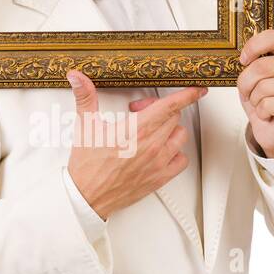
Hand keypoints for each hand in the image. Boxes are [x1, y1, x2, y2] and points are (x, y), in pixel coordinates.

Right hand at [65, 69, 207, 219]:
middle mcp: (151, 146)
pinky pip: (181, 159)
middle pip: (174, 117)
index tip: (196, 89)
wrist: (87, 196)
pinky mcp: (161, 177)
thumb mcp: (85, 125)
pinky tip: (160, 148)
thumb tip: (77, 78)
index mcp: (135, 130)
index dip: (187, 95)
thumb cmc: (87, 164)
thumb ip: (85, 97)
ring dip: (169, 128)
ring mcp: (158, 163)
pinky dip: (175, 151)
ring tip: (150, 128)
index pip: (169, 107)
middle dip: (160, 108)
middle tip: (140, 110)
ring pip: (180, 136)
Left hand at [237, 28, 273, 160]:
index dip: (252, 47)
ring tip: (261, 103)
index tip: (243, 60)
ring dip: (253, 99)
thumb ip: (252, 60)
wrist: (271, 128)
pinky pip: (268, 104)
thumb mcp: (253, 75)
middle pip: (262, 66)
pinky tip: (269, 113)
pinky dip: (261, 112)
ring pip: (263, 87)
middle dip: (246, 82)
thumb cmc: (262, 98)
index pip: (272, 37)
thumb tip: (243, 56)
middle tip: (248, 91)